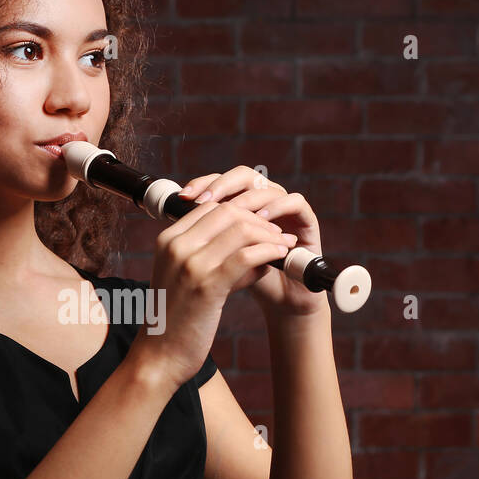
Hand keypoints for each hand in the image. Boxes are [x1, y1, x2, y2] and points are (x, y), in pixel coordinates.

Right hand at [132, 198, 294, 390]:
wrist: (160, 356)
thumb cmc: (176, 321)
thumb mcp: (187, 280)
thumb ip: (214, 259)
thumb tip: (255, 248)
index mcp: (168, 241)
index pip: (211, 207)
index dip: (242, 211)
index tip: (263, 224)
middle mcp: (176, 246)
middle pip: (227, 212)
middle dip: (259, 219)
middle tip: (279, 232)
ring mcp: (189, 264)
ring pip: (240, 229)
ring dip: (269, 234)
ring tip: (285, 245)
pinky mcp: (206, 285)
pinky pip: (245, 256)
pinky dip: (268, 252)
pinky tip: (279, 257)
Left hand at [177, 166, 324, 317]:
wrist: (278, 303)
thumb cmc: (243, 281)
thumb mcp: (214, 258)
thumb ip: (203, 236)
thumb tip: (171, 213)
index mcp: (239, 206)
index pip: (220, 181)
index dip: (203, 183)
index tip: (183, 196)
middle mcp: (262, 202)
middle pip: (243, 175)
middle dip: (222, 185)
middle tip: (204, 199)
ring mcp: (284, 209)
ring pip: (266, 186)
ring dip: (247, 197)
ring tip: (231, 211)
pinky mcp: (306, 221)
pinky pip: (295, 202)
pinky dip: (278, 206)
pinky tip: (261, 219)